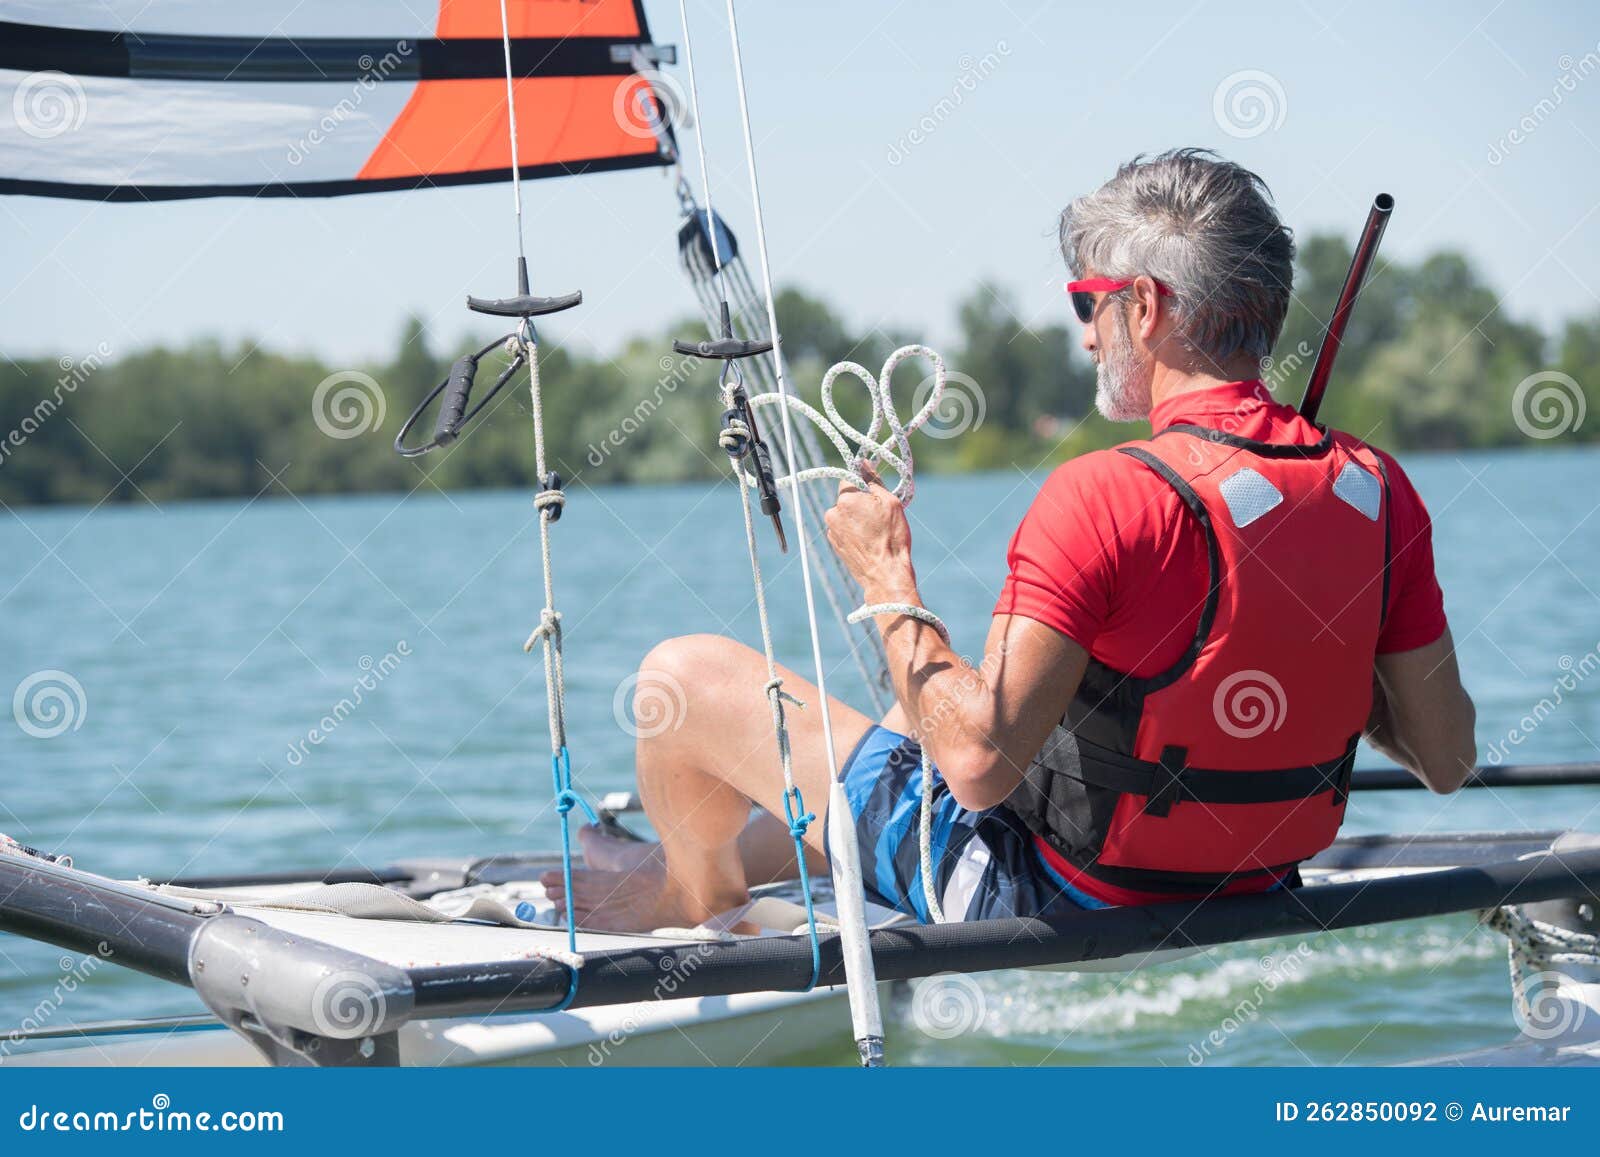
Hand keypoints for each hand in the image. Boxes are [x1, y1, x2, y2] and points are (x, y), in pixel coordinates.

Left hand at [823, 461, 917, 603]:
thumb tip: (863, 463)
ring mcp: (831, 530)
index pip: (850, 478)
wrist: (885, 574)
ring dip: (857, 517)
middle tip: (879, 514)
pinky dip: (854, 530)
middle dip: (861, 501)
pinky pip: (844, 528)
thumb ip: (873, 480)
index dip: (864, 482)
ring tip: (875, 531)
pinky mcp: (834, 543)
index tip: (875, 491)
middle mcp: (833, 513)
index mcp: (845, 499)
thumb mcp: (889, 502)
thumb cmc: (891, 538)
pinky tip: (869, 540)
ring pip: (845, 513)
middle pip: (847, 496)